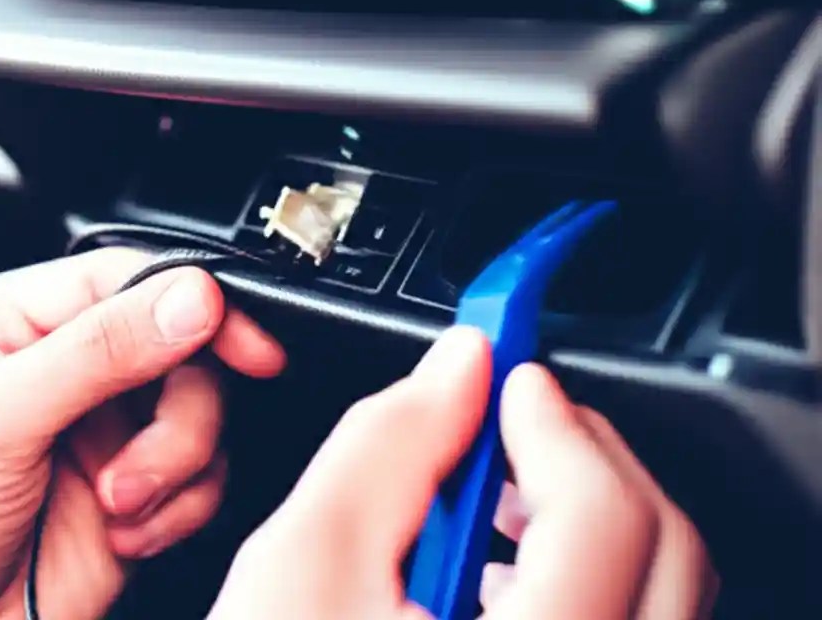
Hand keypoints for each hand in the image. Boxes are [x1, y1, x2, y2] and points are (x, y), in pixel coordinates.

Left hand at [0, 248, 285, 619]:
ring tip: (119, 505)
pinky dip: (179, 511)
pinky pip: (201, 481)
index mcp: (19, 322)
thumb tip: (189, 298)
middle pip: (181, 352)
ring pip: (199, 418)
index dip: (194, 304)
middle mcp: (68, 370)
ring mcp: (103, 434)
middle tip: (144, 461)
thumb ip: (97, 352)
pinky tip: (126, 533)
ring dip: (173, 469)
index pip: (128, 282)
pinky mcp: (132, 494)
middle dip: (178, 415)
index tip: (244, 342)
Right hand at [208, 327, 717, 619]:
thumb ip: (386, 446)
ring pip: (666, 599)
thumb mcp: (302, 564)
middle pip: (664, 553)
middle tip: (512, 418)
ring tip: (496, 502)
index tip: (509, 375)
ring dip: (593, 519)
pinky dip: (591, 578)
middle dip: (585, 458)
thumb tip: (454, 371)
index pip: (604, 518)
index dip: (556, 420)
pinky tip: (501, 578)